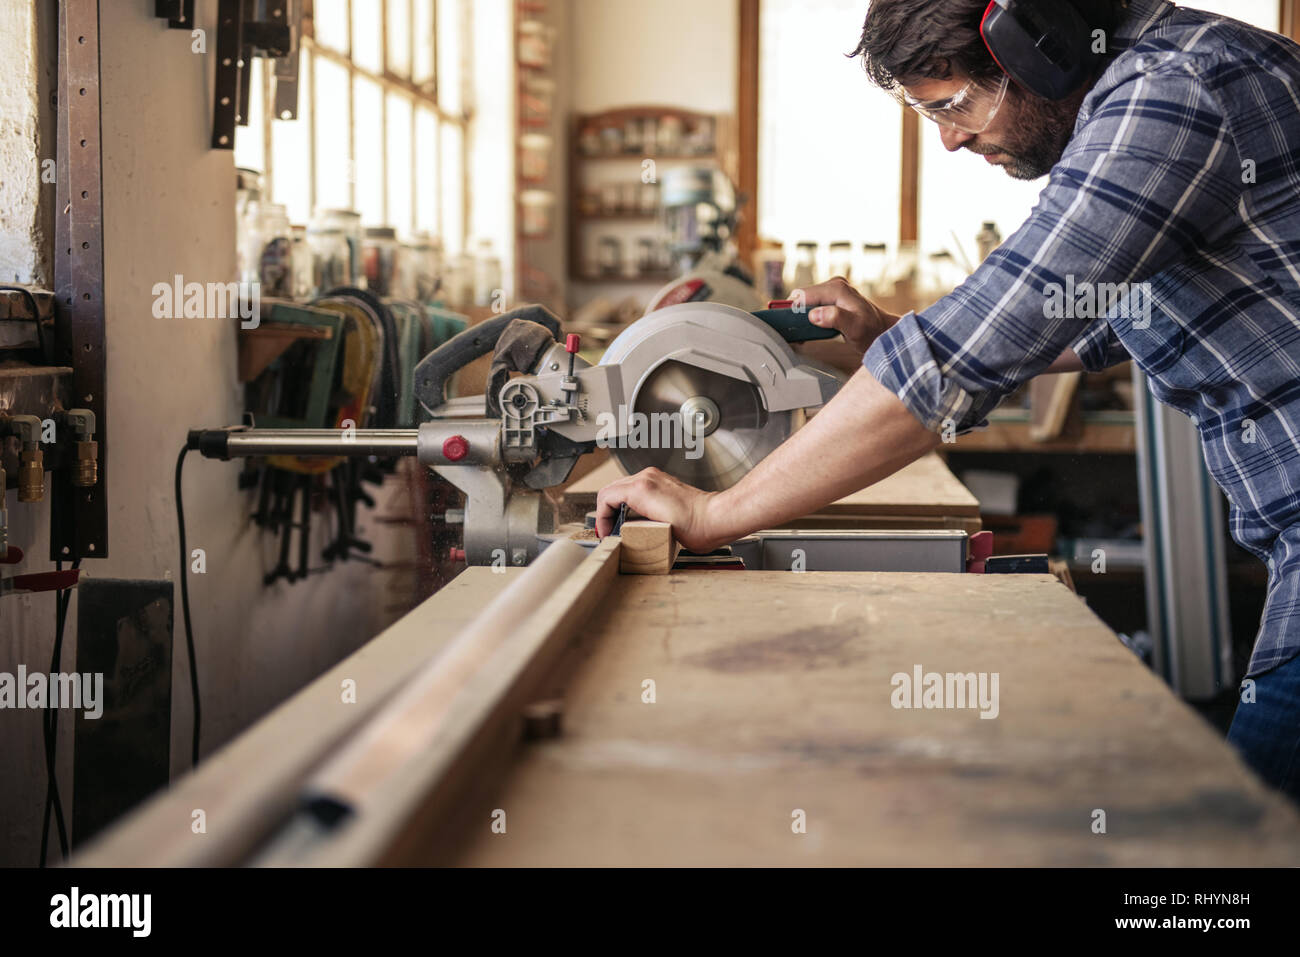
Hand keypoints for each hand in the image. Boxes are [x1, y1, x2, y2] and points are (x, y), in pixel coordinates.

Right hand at [594, 467, 725, 552]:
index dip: (601, 518)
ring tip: (620, 525)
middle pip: (611, 490)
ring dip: (617, 505)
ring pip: (622, 487)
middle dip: (606, 511)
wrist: (716, 518)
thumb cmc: (695, 528)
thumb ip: (633, 528)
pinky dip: (629, 500)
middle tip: (609, 531)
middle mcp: (646, 478)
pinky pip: (636, 487)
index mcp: (641, 489)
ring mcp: (655, 477)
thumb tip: (622, 533)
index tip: (606, 533)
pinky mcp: (663, 481)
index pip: (606, 497)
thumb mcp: (655, 532)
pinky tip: (634, 516)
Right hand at [792, 277, 898, 354]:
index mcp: (836, 288)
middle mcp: (834, 285)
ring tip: (803, 335)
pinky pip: (812, 305)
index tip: (790, 328)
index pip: (802, 295)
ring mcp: (833, 291)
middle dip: (795, 315)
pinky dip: (808, 317)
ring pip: (805, 302)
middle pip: (801, 297)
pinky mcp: (832, 298)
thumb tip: (815, 315)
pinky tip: (810, 330)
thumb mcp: (855, 327)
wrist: (884, 332)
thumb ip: (835, 318)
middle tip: (797, 335)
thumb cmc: (872, 331)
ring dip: (801, 318)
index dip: (791, 311)